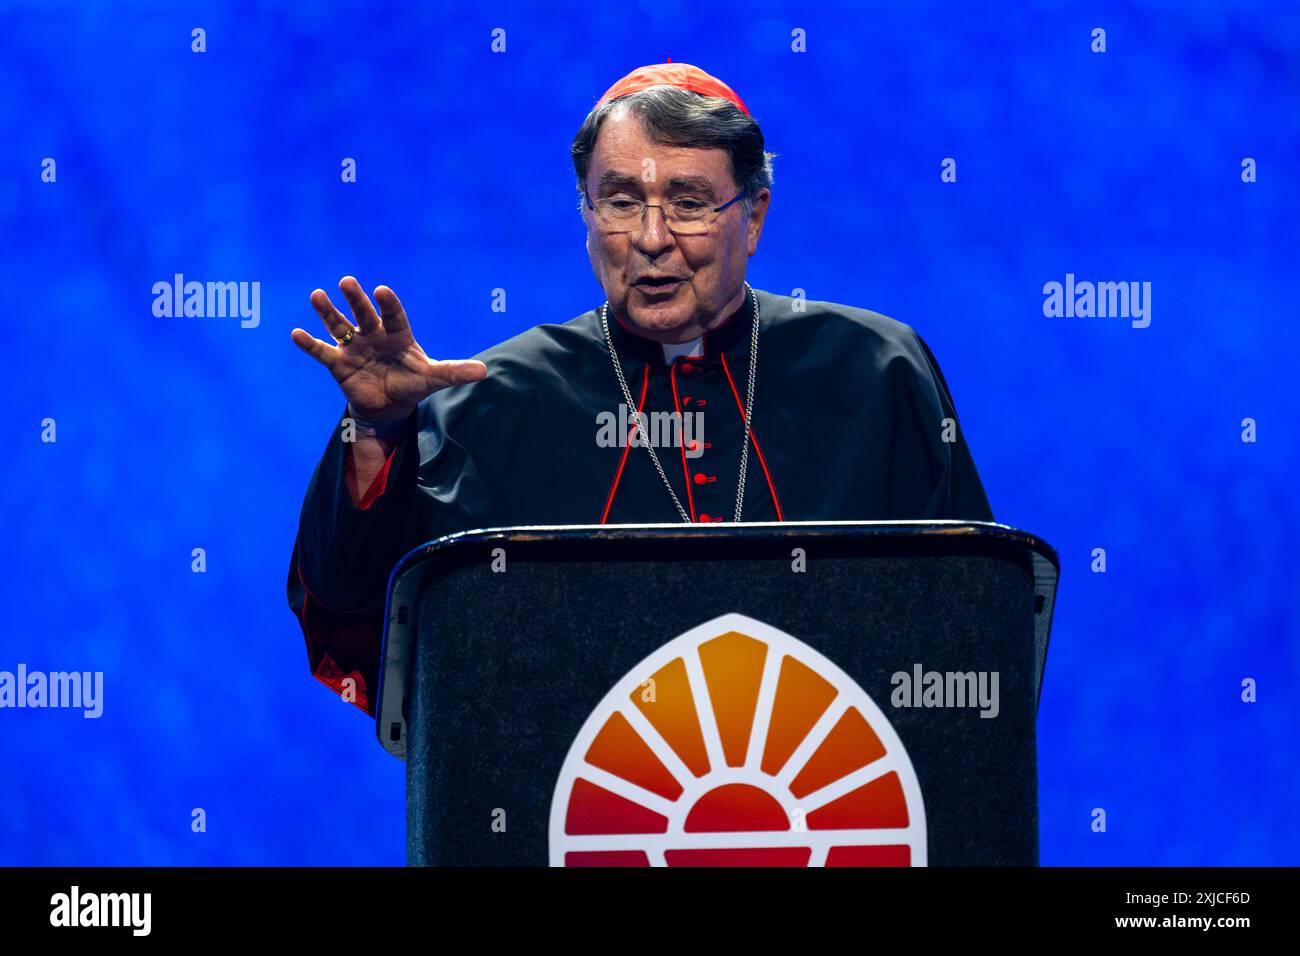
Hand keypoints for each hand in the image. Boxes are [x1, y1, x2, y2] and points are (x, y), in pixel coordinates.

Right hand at [291, 277, 486, 425]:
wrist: (389, 406)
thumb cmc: (412, 384)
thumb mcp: (434, 378)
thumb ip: (455, 372)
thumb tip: (485, 371)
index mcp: (397, 334)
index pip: (393, 315)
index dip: (388, 304)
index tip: (382, 291)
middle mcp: (374, 335)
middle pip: (364, 314)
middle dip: (356, 299)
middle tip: (348, 281)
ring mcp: (354, 347)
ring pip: (339, 326)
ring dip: (327, 312)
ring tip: (317, 295)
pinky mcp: (338, 364)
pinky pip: (322, 352)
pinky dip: (309, 344)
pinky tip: (296, 333)